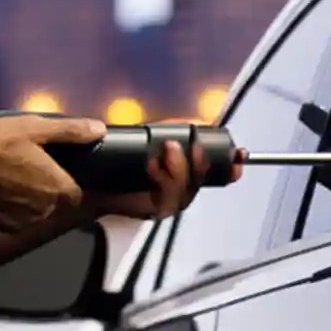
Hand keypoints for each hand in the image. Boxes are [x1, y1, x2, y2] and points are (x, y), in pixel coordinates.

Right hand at [0, 114, 105, 232]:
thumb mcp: (36, 128)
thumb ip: (71, 131)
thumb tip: (98, 130)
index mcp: (57, 187)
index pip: (76, 192)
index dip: (68, 180)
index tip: (56, 169)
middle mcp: (45, 209)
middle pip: (56, 201)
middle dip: (46, 186)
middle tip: (27, 166)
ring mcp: (24, 221)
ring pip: (38, 211)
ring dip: (30, 198)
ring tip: (11, 176)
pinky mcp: (5, 226)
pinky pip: (18, 218)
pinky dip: (12, 207)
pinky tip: (0, 189)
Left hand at [92, 139, 243, 219]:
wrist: (92, 178)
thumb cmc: (121, 158)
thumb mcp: (151, 135)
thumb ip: (174, 127)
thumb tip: (201, 120)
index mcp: (183, 171)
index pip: (214, 170)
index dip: (228, 164)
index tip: (239, 157)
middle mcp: (179, 188)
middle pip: (201, 181)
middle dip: (200, 165)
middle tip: (192, 147)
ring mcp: (167, 201)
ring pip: (186, 192)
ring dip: (180, 171)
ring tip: (168, 151)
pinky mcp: (152, 210)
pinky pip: (166, 201)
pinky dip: (162, 182)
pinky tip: (153, 166)